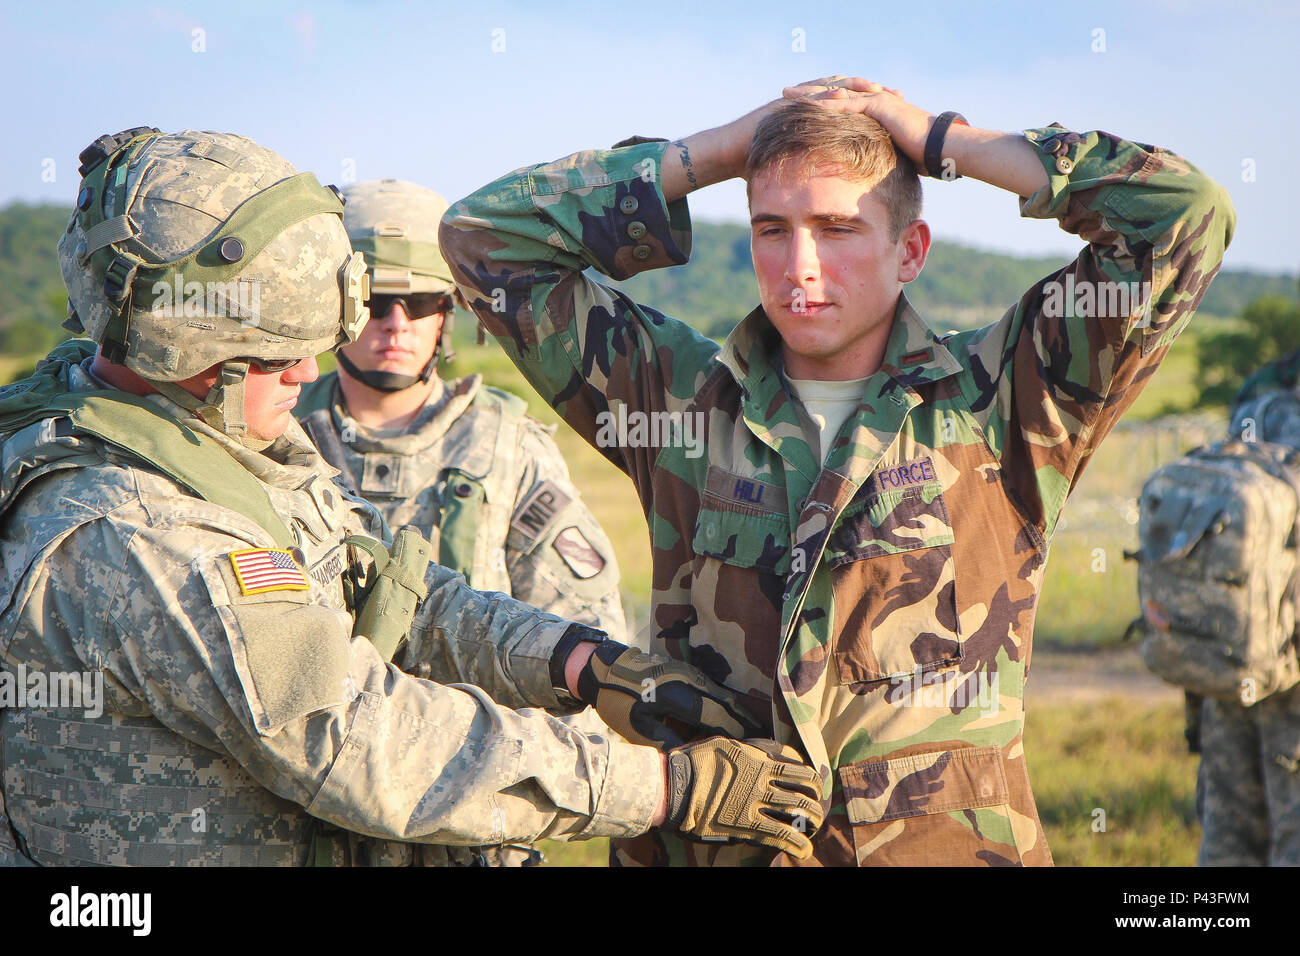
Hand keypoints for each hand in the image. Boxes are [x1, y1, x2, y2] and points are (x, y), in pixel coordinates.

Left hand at [574, 641, 764, 747]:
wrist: (604, 668)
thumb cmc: (618, 701)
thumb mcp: (639, 729)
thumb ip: (668, 744)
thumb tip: (694, 760)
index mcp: (678, 696)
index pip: (717, 717)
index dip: (737, 733)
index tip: (752, 748)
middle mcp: (688, 681)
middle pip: (726, 703)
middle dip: (745, 722)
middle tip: (762, 741)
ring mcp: (687, 672)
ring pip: (721, 693)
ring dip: (736, 711)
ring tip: (752, 729)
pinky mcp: (684, 669)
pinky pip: (711, 687)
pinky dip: (723, 702)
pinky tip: (729, 714)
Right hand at [664, 737, 825, 858]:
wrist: (675, 787)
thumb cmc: (696, 762)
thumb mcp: (725, 745)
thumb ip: (749, 751)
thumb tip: (766, 753)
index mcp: (758, 762)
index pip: (798, 771)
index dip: (814, 780)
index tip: (817, 787)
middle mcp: (761, 783)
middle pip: (802, 795)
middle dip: (816, 805)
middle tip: (817, 811)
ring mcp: (754, 806)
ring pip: (796, 815)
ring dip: (811, 823)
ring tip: (814, 828)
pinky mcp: (744, 827)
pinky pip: (778, 836)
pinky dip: (795, 845)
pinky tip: (804, 850)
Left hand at [780, 75, 933, 165]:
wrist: (941, 148)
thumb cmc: (922, 158)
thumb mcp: (890, 156)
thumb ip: (876, 156)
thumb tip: (867, 175)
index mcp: (875, 110)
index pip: (842, 101)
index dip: (820, 103)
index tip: (798, 107)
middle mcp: (874, 99)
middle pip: (834, 91)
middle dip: (809, 91)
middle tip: (785, 92)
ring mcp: (876, 99)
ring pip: (837, 92)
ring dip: (811, 93)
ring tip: (788, 94)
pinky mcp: (879, 105)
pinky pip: (847, 102)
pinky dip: (827, 103)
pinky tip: (807, 104)